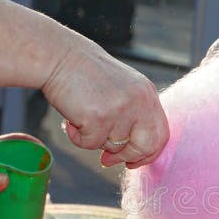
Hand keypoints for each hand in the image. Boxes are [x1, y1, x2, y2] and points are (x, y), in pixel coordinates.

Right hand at [0, 0, 168, 168]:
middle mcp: (139, 102)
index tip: (132, 161)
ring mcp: (121, 110)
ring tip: (82, 117)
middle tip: (107, 160)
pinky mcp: (99, 118)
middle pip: (146, 146)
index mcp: (147, 94)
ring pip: (113, 146)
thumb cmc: (85, 75)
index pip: (161, 134)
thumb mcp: (121, 89)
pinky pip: (90, 144)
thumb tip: (132, 154)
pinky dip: (77, 137)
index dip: (148, 153)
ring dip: (94, 139)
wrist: (58, 57)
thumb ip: (133, 116)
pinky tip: (71, 120)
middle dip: (127, 156)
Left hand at [0, 133, 41, 218]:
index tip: (39, 144)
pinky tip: (32, 204)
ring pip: (14, 185)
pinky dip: (21, 205)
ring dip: (28, 185)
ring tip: (43, 187)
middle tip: (45, 168)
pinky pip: (9, 204)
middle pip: (14, 164)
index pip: (5, 144)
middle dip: (30, 165)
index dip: (23, 141)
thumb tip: (7, 181)